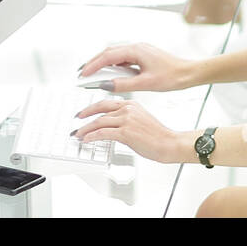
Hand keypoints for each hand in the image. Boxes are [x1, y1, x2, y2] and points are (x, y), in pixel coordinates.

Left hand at [73, 98, 192, 163]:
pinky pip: (103, 133)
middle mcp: (128, 109)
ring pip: (99, 122)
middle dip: (85, 115)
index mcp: (132, 104)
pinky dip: (92, 136)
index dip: (93, 107)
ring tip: (79, 134)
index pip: (107, 103)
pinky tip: (87, 139)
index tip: (85, 112)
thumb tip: (113, 126)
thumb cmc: (158, 135)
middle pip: (100, 110)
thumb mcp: (141, 119)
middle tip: (78, 120)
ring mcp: (126, 120)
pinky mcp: (125, 132)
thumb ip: (127, 118)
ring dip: (86, 129)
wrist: (169, 143)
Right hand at [78, 42, 197, 91]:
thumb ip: (124, 84)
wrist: (189, 73)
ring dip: (103, 64)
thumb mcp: (146, 84)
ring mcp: (140, 51)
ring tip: (92, 74)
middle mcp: (137, 47)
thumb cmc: (173, 76)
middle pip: (109, 53)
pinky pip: (123, 59)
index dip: (93, 65)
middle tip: (82, 73)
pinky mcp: (143, 56)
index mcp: (136, 50)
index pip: (108, 56)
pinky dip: (114, 66)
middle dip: (94, 62)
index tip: (83, 74)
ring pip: (115, 55)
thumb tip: (106, 85)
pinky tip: (111, 74)